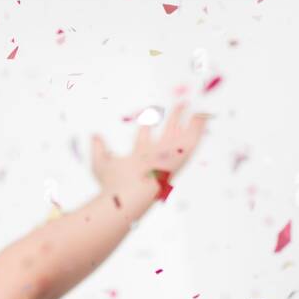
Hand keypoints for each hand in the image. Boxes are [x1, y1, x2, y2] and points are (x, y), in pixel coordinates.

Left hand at [90, 102, 208, 209]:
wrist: (128, 194)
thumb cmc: (114, 184)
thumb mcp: (101, 163)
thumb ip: (98, 149)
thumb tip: (94, 135)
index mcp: (141, 157)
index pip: (145, 139)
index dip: (147, 126)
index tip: (149, 116)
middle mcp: (157, 156)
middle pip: (168, 134)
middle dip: (173, 119)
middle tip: (180, 105)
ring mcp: (169, 156)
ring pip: (182, 135)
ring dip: (190, 121)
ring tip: (196, 107)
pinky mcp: (180, 156)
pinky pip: (193, 139)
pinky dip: (199, 126)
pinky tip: (204, 114)